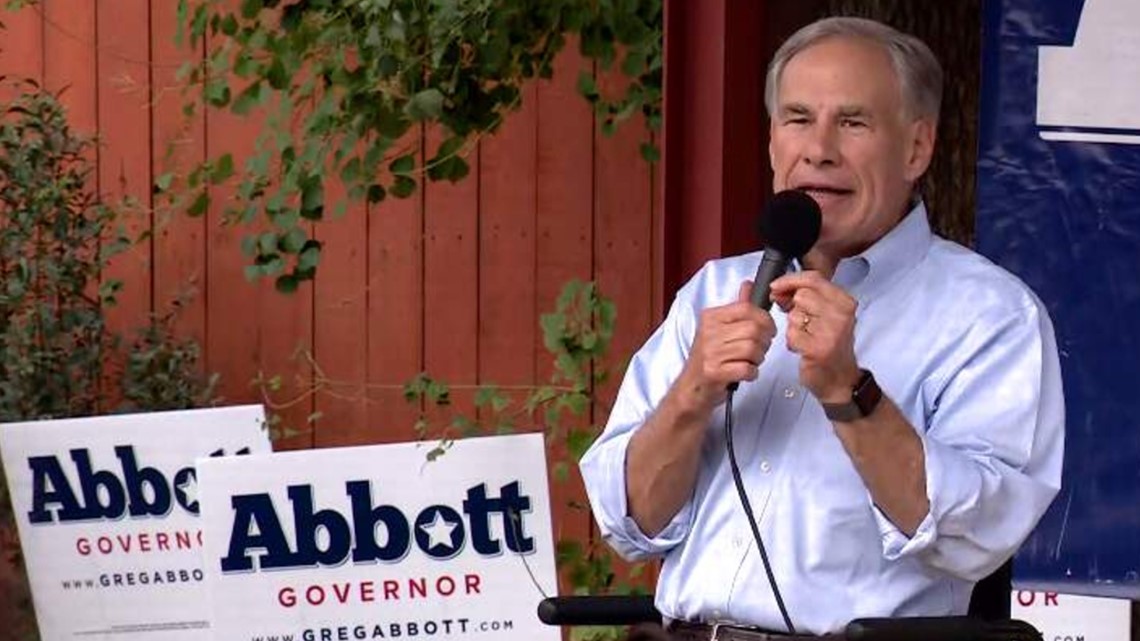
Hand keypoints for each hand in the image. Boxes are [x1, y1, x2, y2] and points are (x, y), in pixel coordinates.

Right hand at [674, 281, 775, 412]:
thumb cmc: (709, 358)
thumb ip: (736, 307)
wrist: (690, 388)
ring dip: (758, 359)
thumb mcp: (719, 329)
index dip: (765, 320)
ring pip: (753, 349)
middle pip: (754, 330)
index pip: (747, 308)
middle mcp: (708, 332)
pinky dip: (752, 373)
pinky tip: (745, 373)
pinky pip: (747, 369)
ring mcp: (710, 353)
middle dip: (764, 342)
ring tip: (750, 362)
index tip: (767, 330)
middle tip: (759, 350)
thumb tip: (748, 285)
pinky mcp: (714, 372)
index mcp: (710, 317)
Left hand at [769, 271, 860, 402]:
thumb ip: (805, 297)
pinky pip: (791, 334)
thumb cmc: (830, 347)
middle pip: (801, 295)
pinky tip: (803, 348)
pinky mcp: (818, 348)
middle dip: (792, 307)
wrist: (840, 379)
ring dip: (794, 327)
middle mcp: (841, 315)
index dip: (790, 280)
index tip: (776, 286)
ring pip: (794, 315)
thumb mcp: (825, 315)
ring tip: (807, 337)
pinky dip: (792, 341)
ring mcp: (831, 332)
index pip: (813, 278)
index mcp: (844, 302)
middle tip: (798, 320)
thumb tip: (779, 287)